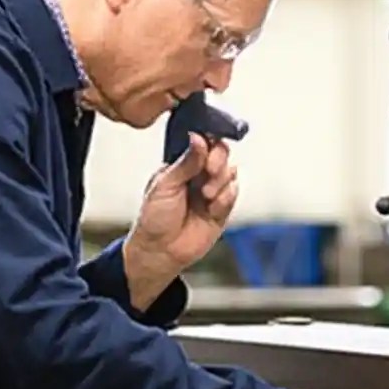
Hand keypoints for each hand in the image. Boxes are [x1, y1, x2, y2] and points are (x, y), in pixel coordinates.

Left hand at [123, 132, 237, 309]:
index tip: (208, 143)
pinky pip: (233, 194)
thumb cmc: (155, 217)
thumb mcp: (165, 184)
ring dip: (220, 180)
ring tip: (205, 194)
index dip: (209, 140)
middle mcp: (199, 174)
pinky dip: (225, 198)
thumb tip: (197, 137)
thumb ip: (186, 162)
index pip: (203, 142)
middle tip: (209, 169)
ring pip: (231, 172)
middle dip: (218, 159)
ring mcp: (212, 191)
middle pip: (221, 153)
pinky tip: (211, 207)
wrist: (160, 251)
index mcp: (183, 164)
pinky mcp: (222, 209)